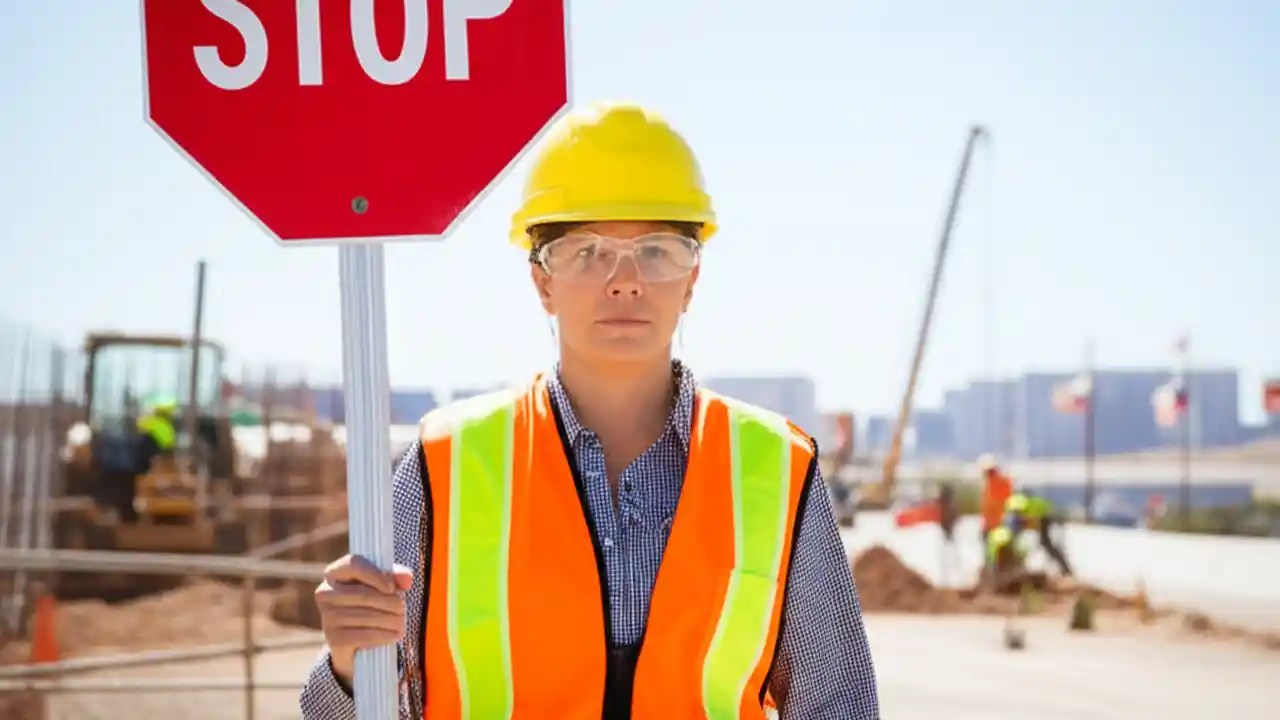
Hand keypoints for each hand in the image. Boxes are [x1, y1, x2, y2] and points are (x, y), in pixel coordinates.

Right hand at [314, 554, 413, 687]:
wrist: (353, 640)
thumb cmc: (370, 603)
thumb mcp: (382, 586)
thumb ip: (395, 577)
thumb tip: (407, 578)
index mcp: (335, 573)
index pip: (354, 564)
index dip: (376, 574)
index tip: (392, 587)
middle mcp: (325, 593)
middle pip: (364, 594)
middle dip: (390, 602)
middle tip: (403, 609)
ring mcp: (327, 617)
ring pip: (368, 616)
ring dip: (392, 620)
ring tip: (401, 622)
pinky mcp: (333, 639)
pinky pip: (365, 635)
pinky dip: (385, 635)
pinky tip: (394, 635)